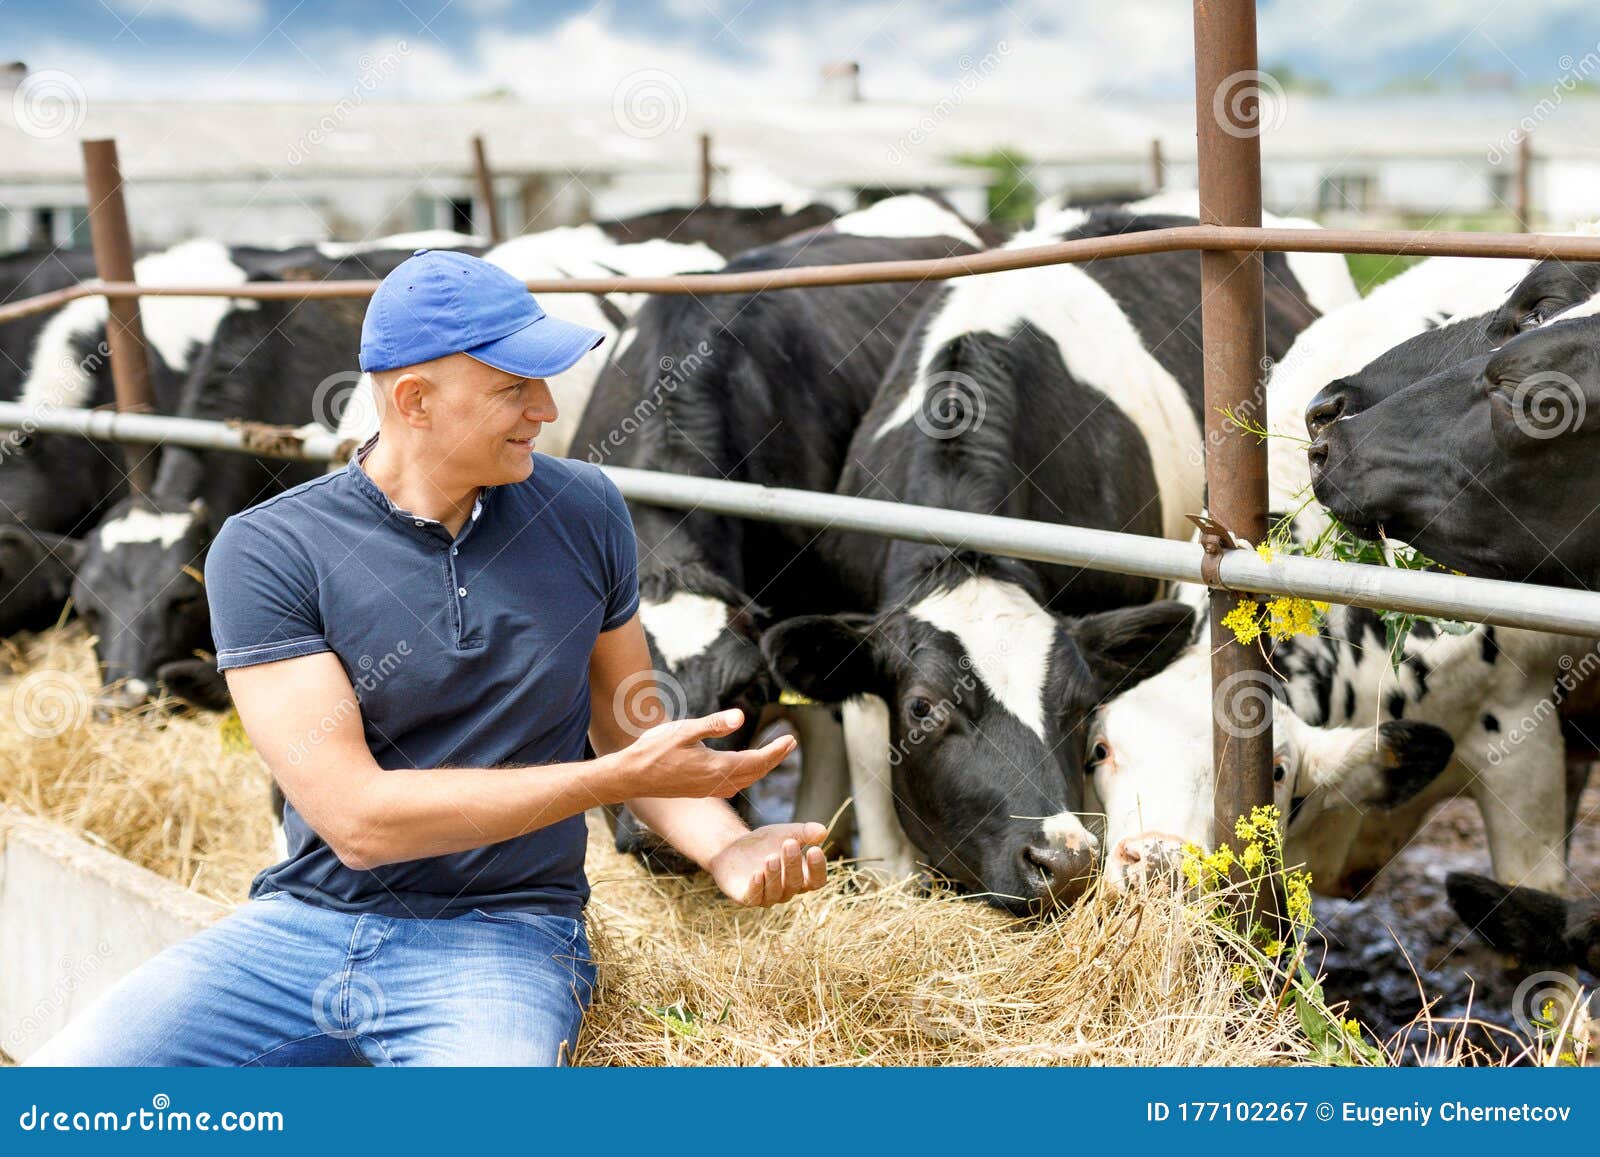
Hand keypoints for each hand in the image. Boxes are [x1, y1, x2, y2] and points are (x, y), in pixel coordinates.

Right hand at [613, 709, 794, 800]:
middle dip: (775, 758)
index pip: (756, 761)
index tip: (791, 739)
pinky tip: (745, 768)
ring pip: (745, 781)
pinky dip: (747, 775)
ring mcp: (708, 789)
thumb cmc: (654, 749)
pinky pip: (733, 785)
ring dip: (762, 768)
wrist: (631, 776)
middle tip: (789, 743)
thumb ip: (714, 724)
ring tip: (774, 754)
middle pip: (755, 772)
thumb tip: (741, 716)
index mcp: (716, 766)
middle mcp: (716, 782)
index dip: (776, 751)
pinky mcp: (701, 791)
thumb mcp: (684, 730)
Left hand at [708, 822, 828, 906]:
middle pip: (795, 884)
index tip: (815, 849)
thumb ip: (805, 832)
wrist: (734, 847)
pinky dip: (757, 887)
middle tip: (789, 843)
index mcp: (802, 878)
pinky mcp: (747, 897)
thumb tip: (823, 831)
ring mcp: (767, 896)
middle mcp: (787, 891)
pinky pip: (754, 898)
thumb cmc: (766, 843)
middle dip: (792, 864)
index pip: (816, 881)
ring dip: (774, 875)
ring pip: (776, 892)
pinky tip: (756, 874)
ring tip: (771, 857)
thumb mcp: (786, 833)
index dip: (818, 868)